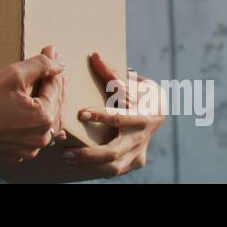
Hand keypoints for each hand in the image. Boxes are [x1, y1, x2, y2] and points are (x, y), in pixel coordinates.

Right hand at [0, 45, 65, 163]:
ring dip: (48, 105)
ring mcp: (27, 150)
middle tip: (52, 68)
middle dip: (55, 86)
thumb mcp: (12, 73)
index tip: (51, 52)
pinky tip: (30, 109)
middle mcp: (39, 138)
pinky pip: (32, 136)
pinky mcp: (14, 154)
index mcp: (43, 118)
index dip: (54, 68)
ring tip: (45, 87)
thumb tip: (58, 62)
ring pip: (46, 125)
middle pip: (55, 108)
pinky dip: (34, 122)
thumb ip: (40, 66)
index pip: (56, 88)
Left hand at [61, 52, 164, 178]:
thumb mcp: (130, 82)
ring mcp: (138, 152)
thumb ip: (112, 73)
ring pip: (113, 166)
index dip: (101, 116)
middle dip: (90, 153)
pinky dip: (93, 169)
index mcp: (143, 114)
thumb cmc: (139, 93)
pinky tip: (75, 164)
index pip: (121, 117)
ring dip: (88, 164)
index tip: (81, 114)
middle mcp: (142, 136)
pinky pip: (113, 170)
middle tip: (67, 151)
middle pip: (115, 150)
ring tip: (67, 157)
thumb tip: (94, 55)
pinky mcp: (134, 162)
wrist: (159, 111)